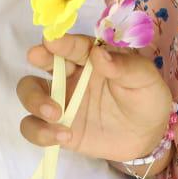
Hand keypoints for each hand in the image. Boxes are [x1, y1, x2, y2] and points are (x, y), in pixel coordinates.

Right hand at [17, 34, 172, 162]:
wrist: (147, 137)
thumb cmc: (147, 99)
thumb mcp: (146, 79)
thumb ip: (125, 67)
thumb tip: (99, 54)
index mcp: (91, 57)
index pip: (73, 44)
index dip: (61, 41)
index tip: (51, 40)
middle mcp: (71, 75)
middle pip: (42, 61)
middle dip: (38, 58)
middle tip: (37, 57)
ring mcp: (61, 101)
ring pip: (29, 92)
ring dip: (34, 100)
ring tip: (55, 114)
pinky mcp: (57, 127)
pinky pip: (34, 127)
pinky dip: (40, 132)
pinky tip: (63, 136)